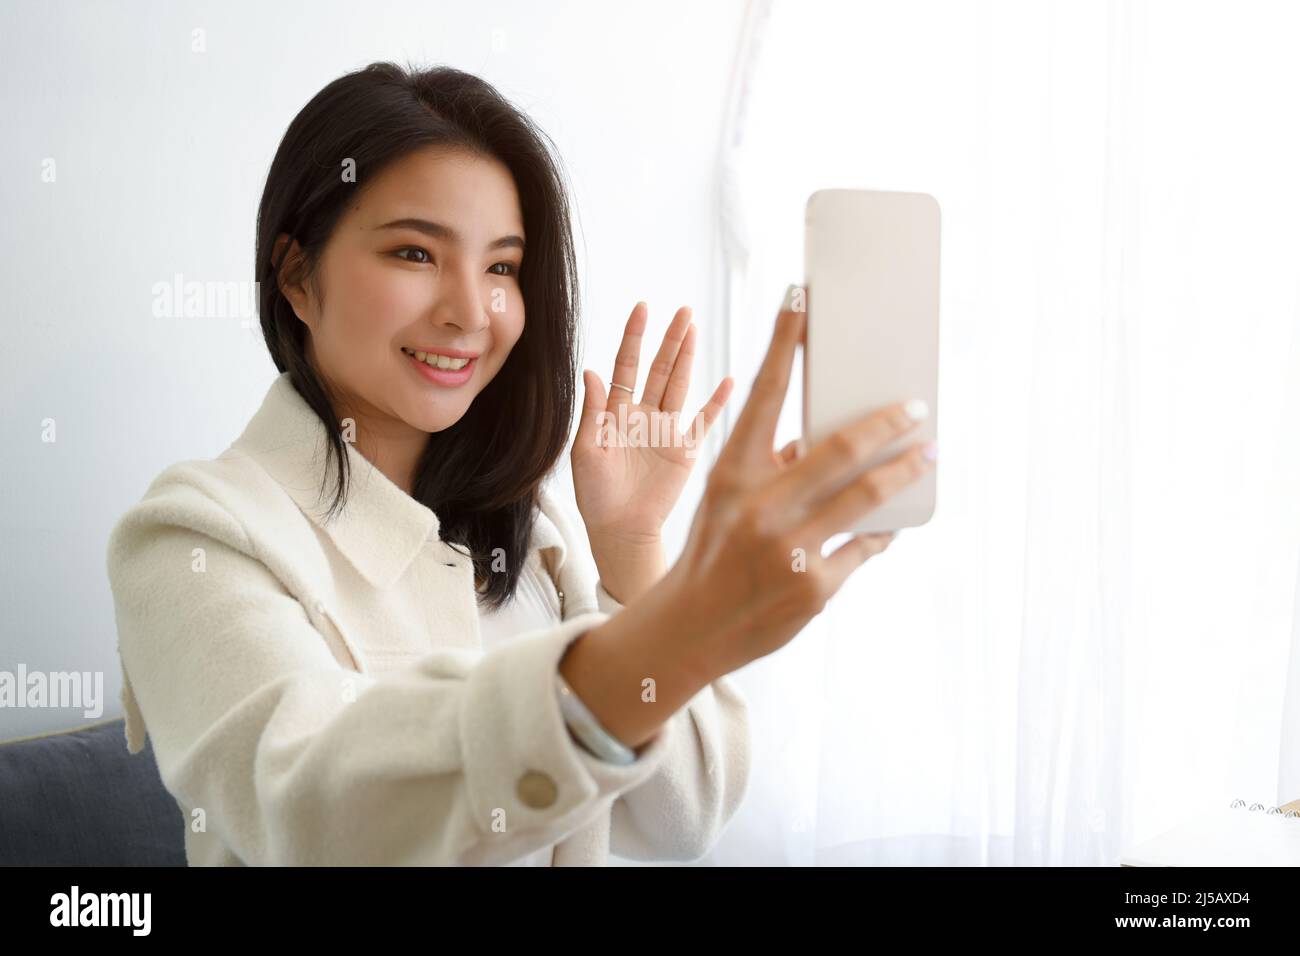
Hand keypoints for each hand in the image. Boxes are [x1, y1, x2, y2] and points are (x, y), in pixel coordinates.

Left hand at [572, 301, 733, 601]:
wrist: (620, 530)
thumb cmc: (596, 495)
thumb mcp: (585, 451)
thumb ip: (592, 412)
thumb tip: (592, 371)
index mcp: (616, 413)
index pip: (627, 366)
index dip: (634, 338)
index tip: (642, 309)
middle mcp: (644, 415)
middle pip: (660, 369)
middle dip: (670, 339)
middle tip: (683, 311)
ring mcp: (666, 430)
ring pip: (680, 385)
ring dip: (688, 358)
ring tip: (695, 329)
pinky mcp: (685, 450)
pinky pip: (703, 421)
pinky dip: (716, 402)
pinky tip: (727, 381)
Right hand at [656, 287, 928, 679]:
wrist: (691, 627)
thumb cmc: (712, 552)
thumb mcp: (726, 501)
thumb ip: (769, 468)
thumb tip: (820, 442)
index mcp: (732, 473)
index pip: (763, 395)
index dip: (783, 344)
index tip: (803, 299)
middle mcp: (761, 505)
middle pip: (840, 446)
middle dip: (888, 420)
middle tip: (917, 408)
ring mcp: (789, 547)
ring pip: (867, 495)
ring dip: (905, 468)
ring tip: (928, 453)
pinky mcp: (815, 586)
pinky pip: (865, 545)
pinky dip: (882, 531)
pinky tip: (893, 522)